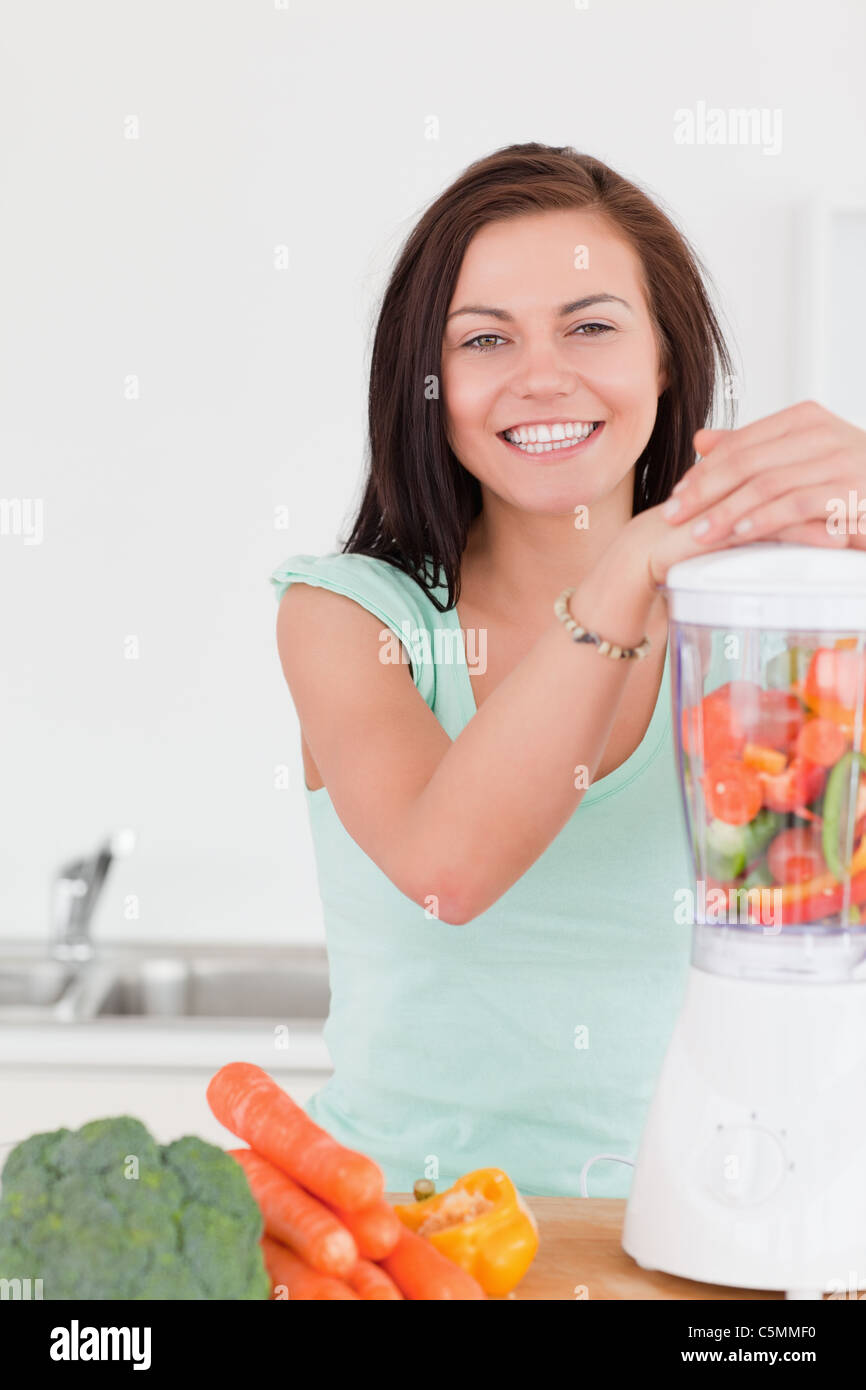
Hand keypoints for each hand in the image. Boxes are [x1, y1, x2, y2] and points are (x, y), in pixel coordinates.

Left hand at [661, 399, 865, 553]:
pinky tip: (741, 535)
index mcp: (804, 419)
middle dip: (704, 492)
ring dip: (727, 512)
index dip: (703, 471)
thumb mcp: (801, 457)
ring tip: (699, 533)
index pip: (741, 443)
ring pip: (767, 485)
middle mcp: (821, 433)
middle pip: (747, 462)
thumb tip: (701, 441)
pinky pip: (797, 505)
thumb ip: (754, 448)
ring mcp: (839, 461)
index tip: (676, 495)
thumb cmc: (850, 480)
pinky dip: (765, 520)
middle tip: (674, 516)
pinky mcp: (850, 492)